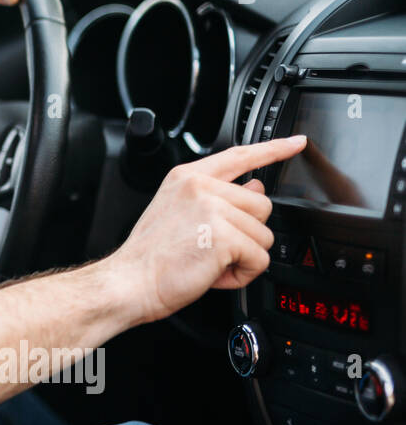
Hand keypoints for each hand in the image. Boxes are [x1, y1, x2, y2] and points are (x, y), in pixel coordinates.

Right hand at [103, 135, 307, 324]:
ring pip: (263, 235)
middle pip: (262, 205)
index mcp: (188, 178)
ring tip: (209, 263)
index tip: (295, 143)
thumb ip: (218, 198)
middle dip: (246, 234)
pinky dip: (243, 275)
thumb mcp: (181, 215)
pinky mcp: (224, 236)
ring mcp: (212, 208)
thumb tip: (255, 189)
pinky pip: (259, 259)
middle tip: (212, 249)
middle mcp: (200, 187)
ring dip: (243, 258)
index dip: (272, 150)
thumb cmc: (150, 256)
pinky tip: (215, 274)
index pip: (239, 156)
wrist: (130, 281)